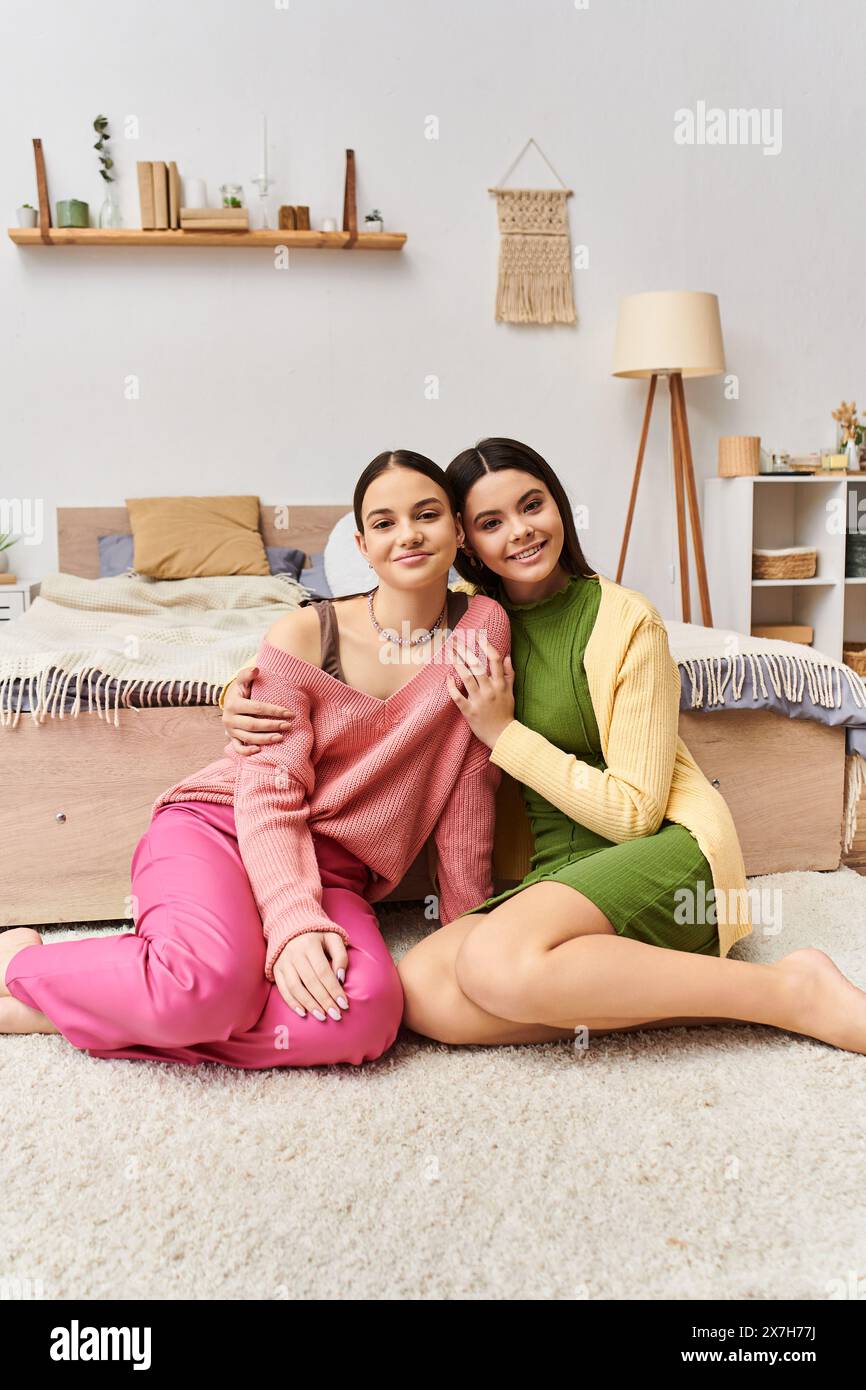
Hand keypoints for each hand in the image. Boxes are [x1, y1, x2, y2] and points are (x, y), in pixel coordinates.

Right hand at [222, 665, 295, 755]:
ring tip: (281, 738)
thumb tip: (256, 669)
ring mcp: (230, 730)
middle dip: (272, 726)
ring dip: (265, 739)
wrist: (229, 702)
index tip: (290, 713)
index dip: (274, 711)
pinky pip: (238, 748)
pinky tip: (260, 750)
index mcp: (233, 704)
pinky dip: (247, 751)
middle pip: (253, 725)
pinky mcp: (231, 738)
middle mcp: (229, 719)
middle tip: (288, 726)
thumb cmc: (241, 691)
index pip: (257, 708)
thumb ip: (247, 674)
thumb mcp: (242, 681)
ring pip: (248, 738)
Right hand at [272, 931, 349, 1020]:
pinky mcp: (276, 970)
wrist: (291, 925)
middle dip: (324, 1001)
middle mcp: (295, 953)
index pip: (324, 972)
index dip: (334, 989)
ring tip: (322, 1016)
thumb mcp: (333, 938)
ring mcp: (283, 962)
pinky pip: (283, 989)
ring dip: (309, 1004)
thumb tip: (340, 978)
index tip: (344, 1004)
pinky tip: (303, 1012)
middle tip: (336, 1015)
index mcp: (310, 944)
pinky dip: (292, 1003)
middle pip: (310, 982)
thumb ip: (341, 956)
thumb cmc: (318, 935)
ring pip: (296, 988)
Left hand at [446, 632, 514, 749]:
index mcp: (500, 684)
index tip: (478, 636)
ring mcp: (479, 700)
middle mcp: (490, 690)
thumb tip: (507, 656)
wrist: (503, 736)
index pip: (494, 660)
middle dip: (465, 651)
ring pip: (466, 678)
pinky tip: (447, 677)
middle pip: (477, 665)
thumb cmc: (506, 713)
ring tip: (449, 653)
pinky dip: (452, 687)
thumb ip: (509, 674)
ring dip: (457, 664)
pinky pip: (458, 697)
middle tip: (456, 641)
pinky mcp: (469, 711)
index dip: (486, 646)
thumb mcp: (511, 692)